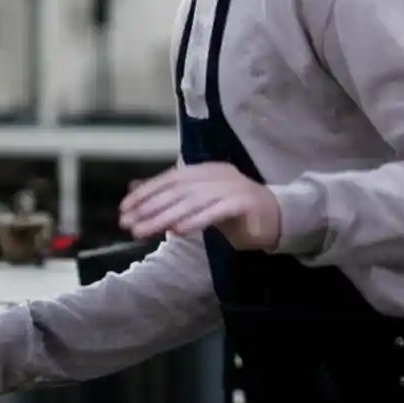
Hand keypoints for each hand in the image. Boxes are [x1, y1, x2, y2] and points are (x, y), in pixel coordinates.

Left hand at [119, 162, 281, 251]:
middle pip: (176, 191)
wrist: (279, 218)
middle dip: (148, 208)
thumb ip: (172, 197)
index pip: (168, 180)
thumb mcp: (199, 203)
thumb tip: (135, 190)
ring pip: (191, 201)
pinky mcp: (244, 203)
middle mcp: (216, 174)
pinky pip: (215, 211)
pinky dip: (195, 220)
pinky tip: (176, 231)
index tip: (124, 209)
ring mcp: (231, 187)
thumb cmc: (234, 211)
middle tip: (128, 224)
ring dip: (164, 217)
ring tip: (144, 231)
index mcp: (203, 171)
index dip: (145, 193)